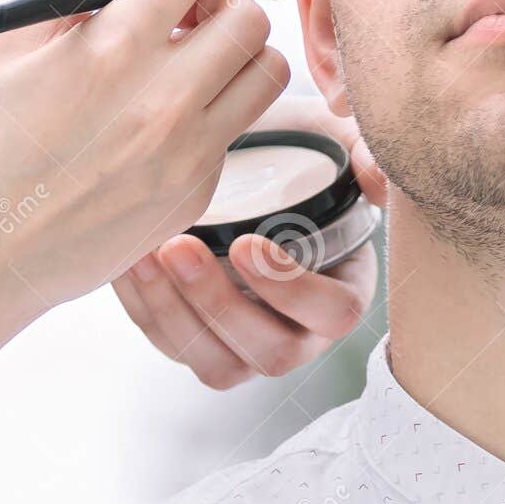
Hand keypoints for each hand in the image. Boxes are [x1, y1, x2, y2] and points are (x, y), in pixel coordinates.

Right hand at [0, 0, 289, 326]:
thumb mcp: (18, 36)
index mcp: (111, 49)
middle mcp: (161, 100)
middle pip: (247, 14)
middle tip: (188, 5)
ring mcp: (187, 151)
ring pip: (267, 71)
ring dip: (240, 50)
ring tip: (191, 54)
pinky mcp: (198, 190)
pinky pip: (241, 127)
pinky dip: (221, 105)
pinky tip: (170, 112)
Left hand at [113, 95, 385, 388]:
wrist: (249, 160)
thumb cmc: (298, 151)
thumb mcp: (335, 139)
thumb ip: (364, 153)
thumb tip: (377, 182)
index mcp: (344, 290)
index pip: (334, 313)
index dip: (293, 290)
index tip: (246, 244)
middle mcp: (302, 331)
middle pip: (271, 352)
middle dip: (220, 305)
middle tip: (179, 248)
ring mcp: (249, 345)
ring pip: (217, 364)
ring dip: (176, 315)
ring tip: (144, 256)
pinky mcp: (202, 343)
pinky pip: (174, 347)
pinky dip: (145, 310)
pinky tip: (127, 262)